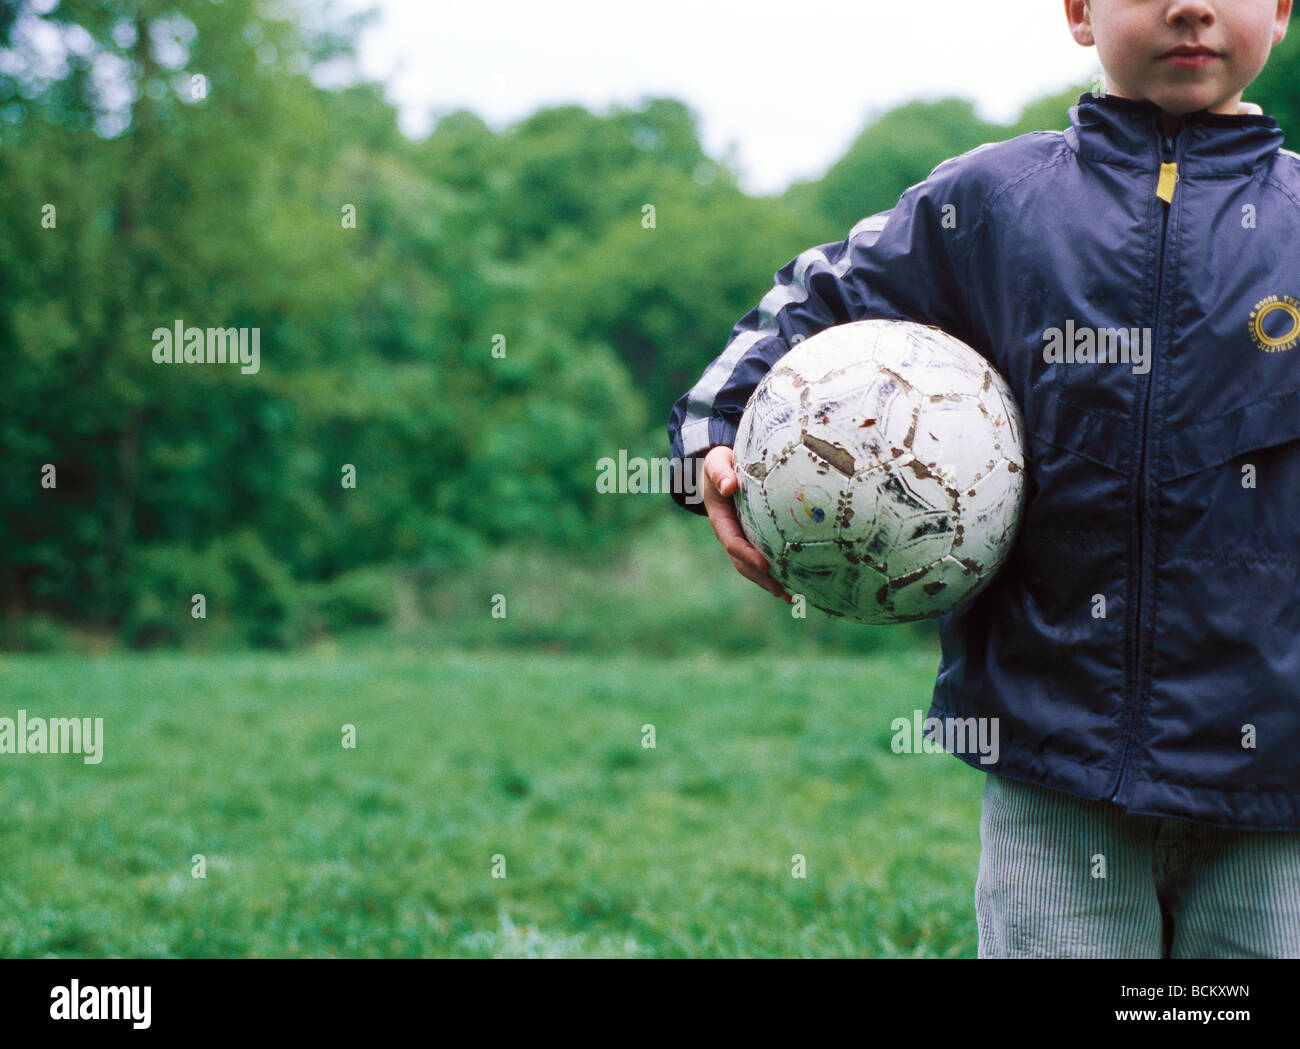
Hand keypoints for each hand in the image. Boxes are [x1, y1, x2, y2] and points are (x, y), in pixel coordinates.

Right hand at [700, 445, 792, 603]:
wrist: (723, 468)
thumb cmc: (721, 464)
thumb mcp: (715, 463)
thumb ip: (720, 472)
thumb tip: (729, 486)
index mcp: (721, 520)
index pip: (733, 542)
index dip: (747, 554)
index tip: (764, 564)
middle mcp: (732, 534)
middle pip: (743, 562)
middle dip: (761, 578)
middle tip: (781, 590)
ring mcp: (743, 539)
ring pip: (754, 566)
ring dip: (770, 583)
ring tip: (791, 596)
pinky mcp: (756, 539)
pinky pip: (766, 557)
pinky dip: (779, 572)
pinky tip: (798, 583)